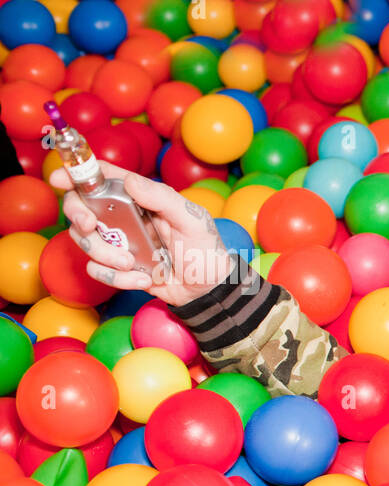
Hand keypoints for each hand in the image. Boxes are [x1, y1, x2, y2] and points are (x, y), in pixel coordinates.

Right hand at [51, 161, 231, 306]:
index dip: (77, 173)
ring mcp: (119, 243)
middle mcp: (124, 217)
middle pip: (81, 207)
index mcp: (140, 199)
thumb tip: (129, 180)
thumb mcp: (192, 220)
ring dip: (104, 254)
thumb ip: (163, 198)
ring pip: (85, 241)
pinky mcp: (119, 268)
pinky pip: (98, 270)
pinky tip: (143, 279)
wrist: (210, 289)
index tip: (60, 178)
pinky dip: (117, 277)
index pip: (104, 178)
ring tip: (133, 263)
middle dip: (78, 215)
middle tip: (90, 226)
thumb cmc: (206, 249)